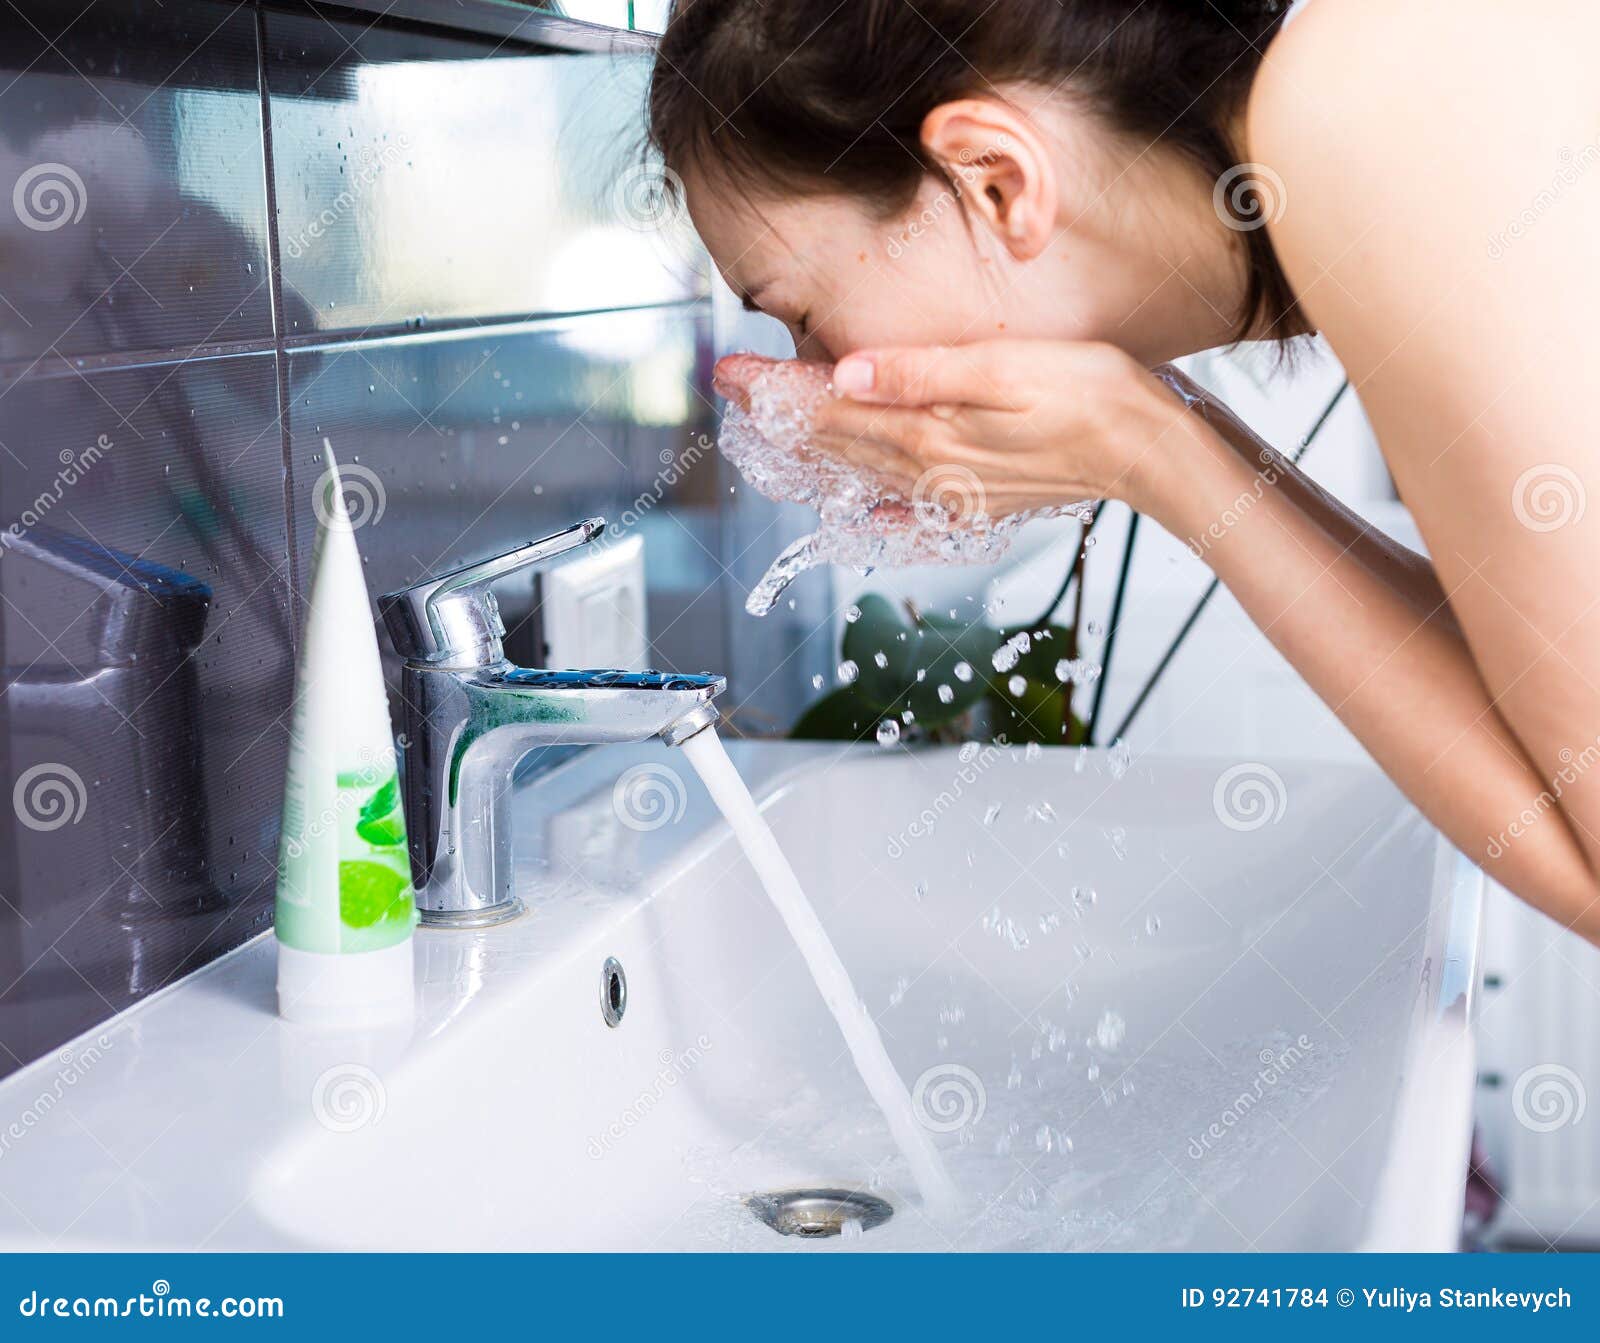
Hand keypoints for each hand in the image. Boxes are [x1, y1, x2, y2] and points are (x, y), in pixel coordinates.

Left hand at [715, 341, 1207, 521]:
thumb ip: (919, 373)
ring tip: (774, 435)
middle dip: (778, 417)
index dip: (774, 389)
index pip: (829, 409)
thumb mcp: (1002, 368)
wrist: (1150, 451)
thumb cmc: (1089, 394)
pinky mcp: (976, 499)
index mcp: (928, 434)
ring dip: (812, 453)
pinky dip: (867, 500)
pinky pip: (902, 505)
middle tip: (732, 392)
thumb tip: (844, 376)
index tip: (728, 371)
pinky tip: (856, 507)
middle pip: (834, 443)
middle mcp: (929, 471)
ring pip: (860, 473)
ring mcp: (951, 491)